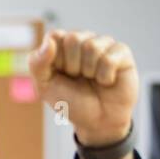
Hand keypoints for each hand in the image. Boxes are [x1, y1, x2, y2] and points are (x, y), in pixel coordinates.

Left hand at [28, 30, 136, 145]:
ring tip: (93, 80)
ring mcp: (104, 44)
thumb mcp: (45, 88)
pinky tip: (107, 81)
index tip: (61, 74)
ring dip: (89, 72)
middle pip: (73, 38)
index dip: (56, 59)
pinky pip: (109, 58)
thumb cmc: (71, 102)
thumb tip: (50, 40)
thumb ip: (37, 64)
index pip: (55, 36)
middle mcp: (84, 40)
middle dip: (72, 66)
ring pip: (91, 47)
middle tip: (78, 78)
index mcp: (63, 45)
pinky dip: (105, 77)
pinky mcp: (122, 52)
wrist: (97, 122)